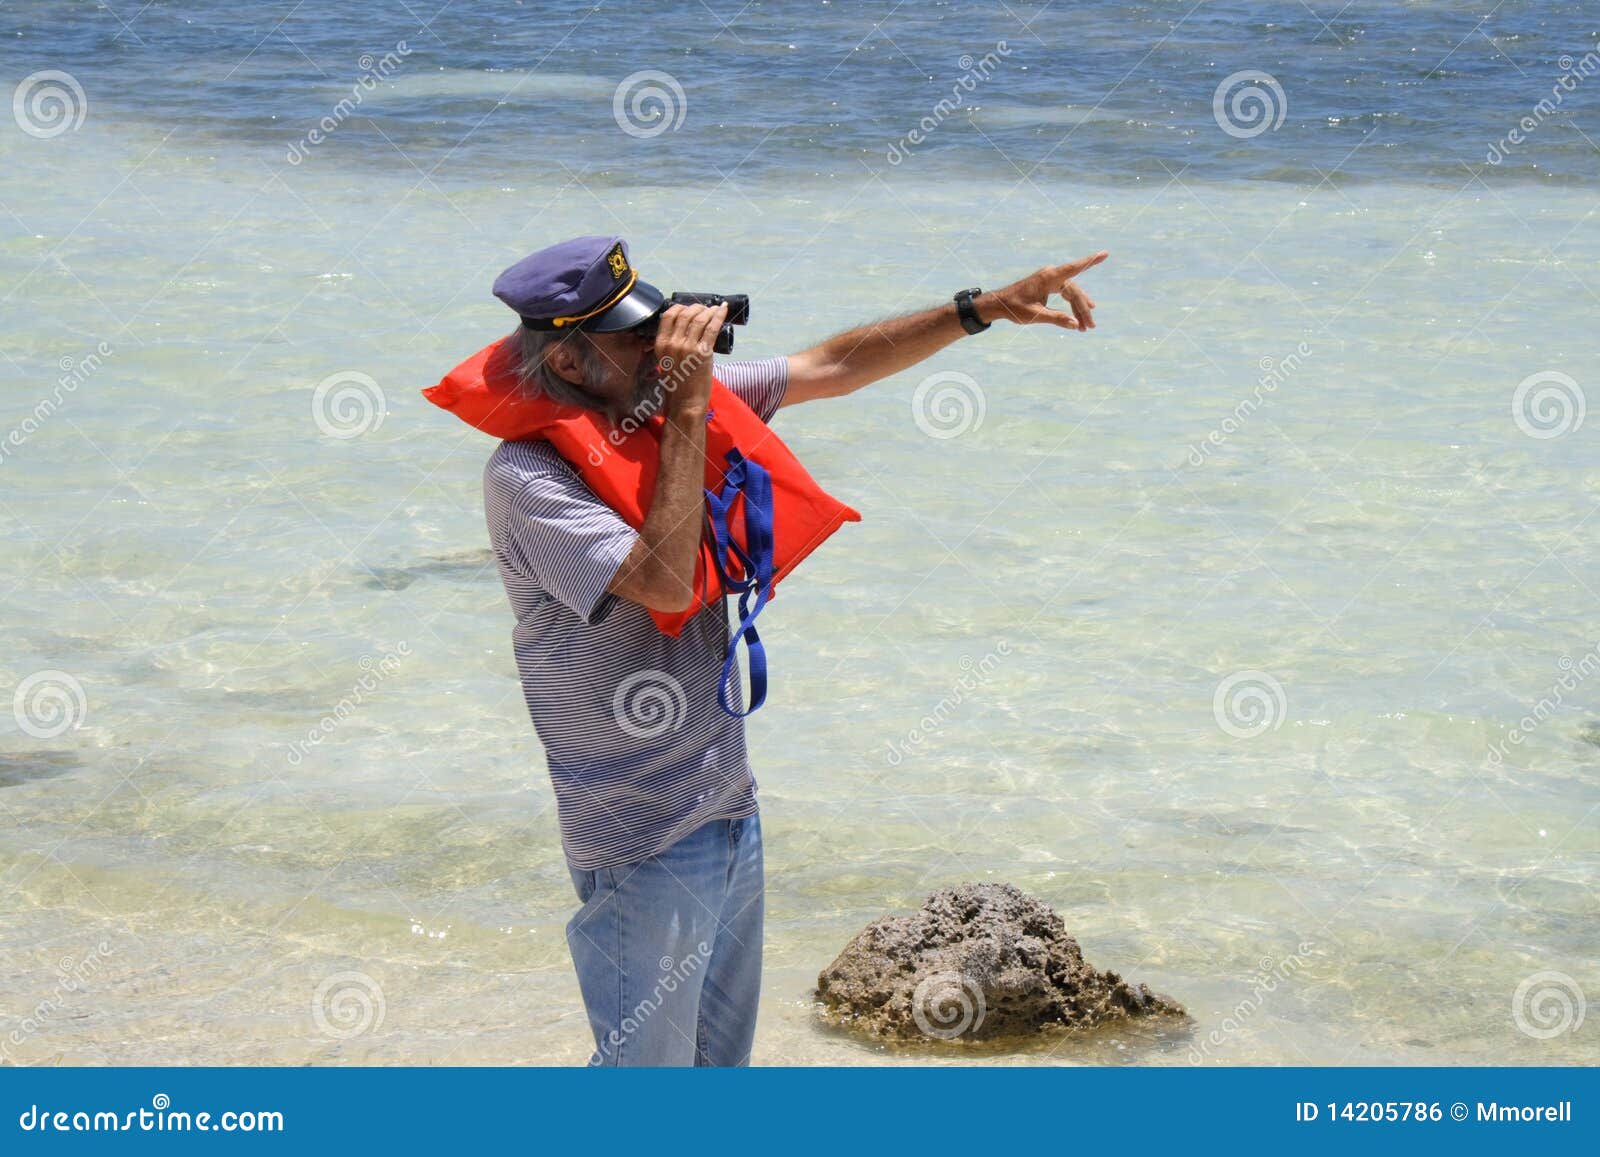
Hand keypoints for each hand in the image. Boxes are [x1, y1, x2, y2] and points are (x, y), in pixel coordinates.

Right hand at [654, 301, 728, 415]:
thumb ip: (671, 345)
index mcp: (661, 344)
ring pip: (699, 319)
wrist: (685, 403)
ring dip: (709, 311)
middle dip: (697, 307)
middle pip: (685, 314)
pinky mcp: (703, 353)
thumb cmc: (677, 384)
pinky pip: (712, 328)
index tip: (688, 308)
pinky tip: (723, 309)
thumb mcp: (666, 361)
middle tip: (705, 308)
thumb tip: (685, 329)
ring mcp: (688, 347)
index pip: (668, 315)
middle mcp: (673, 343)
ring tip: (715, 309)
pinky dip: (719, 316)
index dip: (680, 307)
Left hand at [981, 251, 1107, 330]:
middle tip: (1090, 326)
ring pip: (1071, 294)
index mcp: (1048, 278)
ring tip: (1086, 326)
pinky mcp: (1048, 286)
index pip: (1073, 269)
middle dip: (1083, 309)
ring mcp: (1050, 280)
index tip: (1105, 253)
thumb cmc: (1014, 308)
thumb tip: (1075, 325)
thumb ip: (1056, 319)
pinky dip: (1071, 306)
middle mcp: (1051, 276)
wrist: (999, 304)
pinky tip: (1078, 317)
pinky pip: (1065, 294)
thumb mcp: (1035, 315)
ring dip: (1078, 309)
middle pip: (1074, 291)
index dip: (1090, 261)